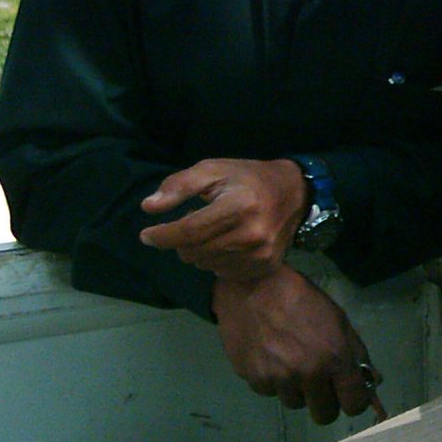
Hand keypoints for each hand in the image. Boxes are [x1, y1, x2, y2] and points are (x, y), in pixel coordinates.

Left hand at [138, 157, 307, 278]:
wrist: (295, 193)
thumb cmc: (248, 178)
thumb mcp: (213, 169)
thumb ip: (179, 186)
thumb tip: (148, 207)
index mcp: (239, 206)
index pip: (188, 231)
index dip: (161, 236)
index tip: (146, 235)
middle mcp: (251, 235)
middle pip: (192, 251)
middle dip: (180, 240)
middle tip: (191, 222)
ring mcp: (259, 255)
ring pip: (203, 263)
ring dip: (197, 250)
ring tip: (212, 229)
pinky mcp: (264, 267)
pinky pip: (220, 272)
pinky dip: (214, 259)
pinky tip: (226, 241)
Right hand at [212, 268, 382, 424]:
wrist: (254, 286)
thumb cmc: (303, 300)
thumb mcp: (339, 321)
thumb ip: (356, 354)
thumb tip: (372, 381)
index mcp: (335, 358)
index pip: (354, 404)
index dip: (353, 401)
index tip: (348, 394)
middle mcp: (308, 374)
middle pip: (324, 415)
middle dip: (325, 401)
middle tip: (319, 381)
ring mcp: (278, 379)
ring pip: (295, 403)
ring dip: (297, 389)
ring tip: (290, 360)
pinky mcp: (253, 379)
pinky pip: (270, 392)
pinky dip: (272, 380)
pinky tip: (270, 355)